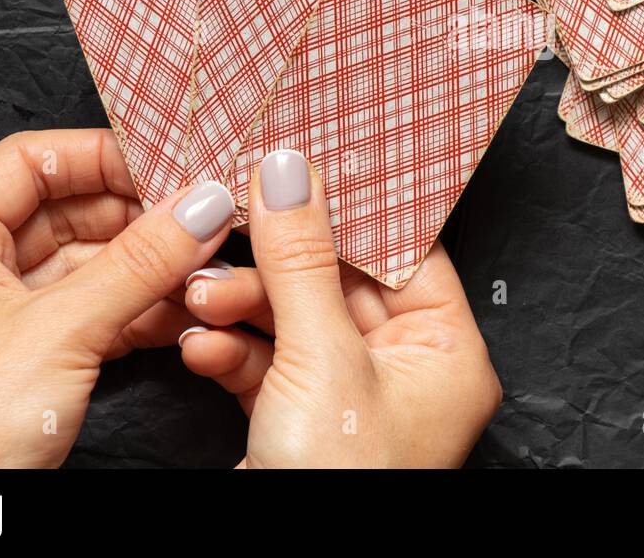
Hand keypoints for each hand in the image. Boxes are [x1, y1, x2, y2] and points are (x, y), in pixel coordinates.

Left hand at [0, 130, 235, 467]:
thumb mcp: (64, 330)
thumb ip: (141, 261)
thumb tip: (203, 204)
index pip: (29, 163)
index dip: (98, 154)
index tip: (165, 161)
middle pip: (67, 210)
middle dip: (137, 213)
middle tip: (200, 210)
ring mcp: (4, 312)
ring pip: (89, 261)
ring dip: (148, 262)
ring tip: (202, 259)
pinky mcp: (34, 352)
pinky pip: (97, 306)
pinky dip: (141, 304)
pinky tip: (185, 305)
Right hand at [180, 150, 501, 467]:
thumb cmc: (338, 486)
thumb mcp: (320, 361)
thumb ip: (302, 259)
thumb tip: (289, 168)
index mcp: (444, 352)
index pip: (403, 250)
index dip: (350, 203)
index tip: (300, 158)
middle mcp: (405, 372)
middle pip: (338, 281)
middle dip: (274, 260)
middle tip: (225, 223)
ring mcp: (350, 399)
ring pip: (294, 321)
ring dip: (241, 304)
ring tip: (199, 295)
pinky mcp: (300, 425)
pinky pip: (267, 367)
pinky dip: (230, 352)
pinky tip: (199, 345)